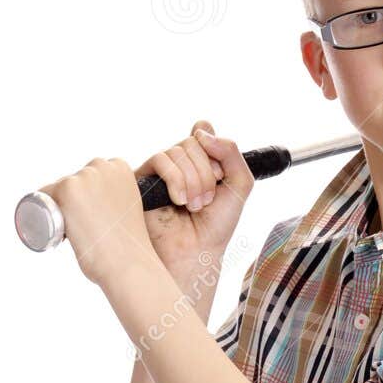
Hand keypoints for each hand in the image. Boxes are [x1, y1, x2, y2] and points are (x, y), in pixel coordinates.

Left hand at [40, 156, 154, 287]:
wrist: (129, 262)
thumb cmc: (131, 247)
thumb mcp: (128, 209)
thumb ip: (118, 201)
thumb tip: (105, 210)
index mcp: (120, 168)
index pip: (91, 175)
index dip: (85, 194)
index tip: (86, 214)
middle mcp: (103, 166)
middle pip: (74, 179)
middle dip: (71, 199)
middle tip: (76, 226)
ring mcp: (84, 177)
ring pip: (58, 188)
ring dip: (57, 205)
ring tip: (65, 229)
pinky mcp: (67, 188)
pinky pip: (43, 195)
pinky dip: (40, 208)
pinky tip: (48, 221)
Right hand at [133, 121, 252, 275]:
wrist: (195, 252)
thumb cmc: (215, 225)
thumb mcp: (239, 185)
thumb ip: (231, 152)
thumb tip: (201, 130)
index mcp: (198, 160)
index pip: (203, 133)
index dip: (215, 152)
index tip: (221, 177)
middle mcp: (178, 162)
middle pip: (193, 142)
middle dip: (206, 174)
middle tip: (206, 201)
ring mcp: (160, 170)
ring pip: (178, 151)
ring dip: (193, 182)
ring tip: (193, 206)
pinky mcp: (143, 179)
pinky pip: (160, 160)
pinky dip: (176, 180)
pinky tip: (178, 201)